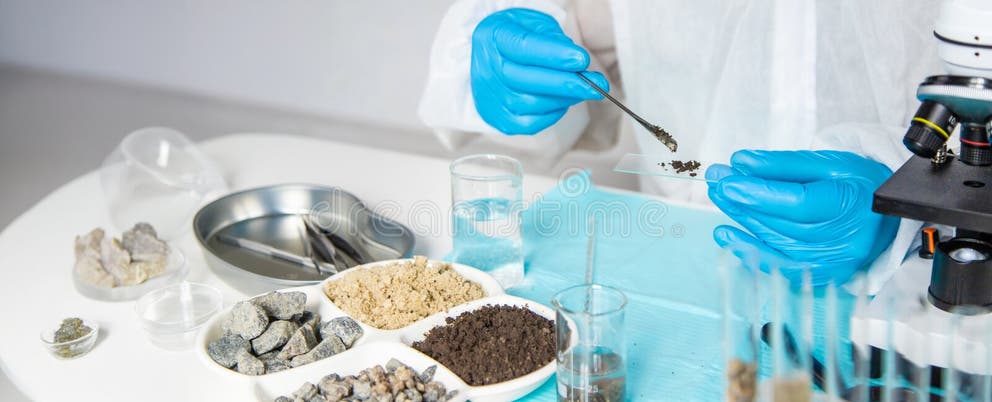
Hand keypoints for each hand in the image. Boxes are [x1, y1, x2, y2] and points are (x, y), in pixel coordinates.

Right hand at [471, 8, 608, 134]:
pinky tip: (563, 103)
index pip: (522, 47)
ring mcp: (488, 95)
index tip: (582, 60)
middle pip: (523, 80)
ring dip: (562, 99)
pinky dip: (551, 115)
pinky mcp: (497, 117)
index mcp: (494, 36)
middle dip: (564, 83)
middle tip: (596, 84)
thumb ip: (553, 39)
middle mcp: (485, 67)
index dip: (554, 55)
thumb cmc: (519, 36)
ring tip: (583, 90)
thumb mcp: (535, 23)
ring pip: (528, 104)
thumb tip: (576, 64)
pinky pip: (527, 124)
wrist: (494, 56)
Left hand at [706, 150, 899, 285]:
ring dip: (743, 221)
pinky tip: (727, 236)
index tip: (727, 181)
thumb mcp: (829, 163)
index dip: (758, 193)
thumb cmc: (861, 185)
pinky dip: (751, 251)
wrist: (891, 215)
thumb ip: (784, 164)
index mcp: (851, 205)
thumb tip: (741, 162)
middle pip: (782, 222)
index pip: (797, 202)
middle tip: (717, 182)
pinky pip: (780, 266)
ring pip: (777, 242)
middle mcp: (845, 240)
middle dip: (743, 202)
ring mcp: (834, 262)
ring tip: (721, 199)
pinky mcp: (824, 276)